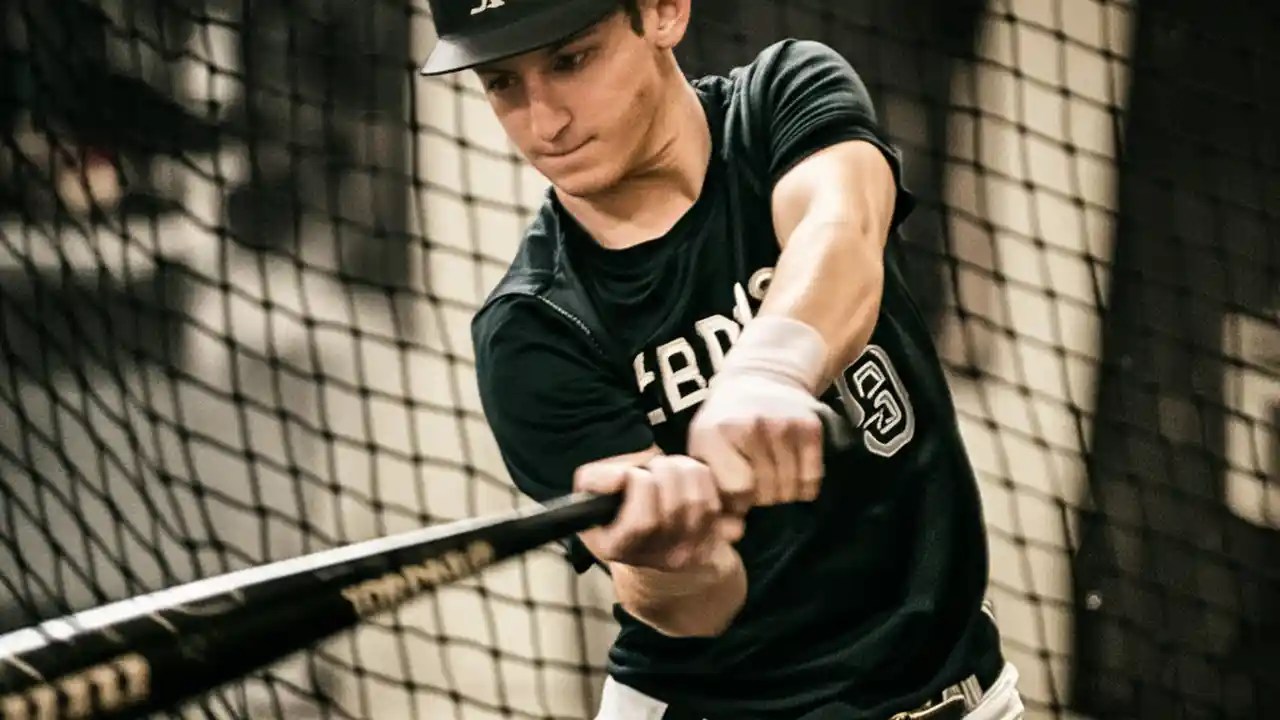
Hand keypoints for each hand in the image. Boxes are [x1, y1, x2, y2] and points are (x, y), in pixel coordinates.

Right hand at [574, 455, 744, 571]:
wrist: (643, 526)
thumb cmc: (614, 505)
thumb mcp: (590, 493)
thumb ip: (594, 481)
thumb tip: (620, 479)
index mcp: (620, 549)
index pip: (643, 521)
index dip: (638, 483)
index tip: (630, 474)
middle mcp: (655, 559)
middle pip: (674, 506)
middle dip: (661, 472)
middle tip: (648, 469)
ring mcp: (687, 552)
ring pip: (696, 500)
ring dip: (680, 471)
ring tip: (664, 471)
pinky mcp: (710, 539)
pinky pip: (712, 498)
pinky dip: (698, 478)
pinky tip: (681, 478)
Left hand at [686, 376, 826, 511]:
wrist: (761, 378)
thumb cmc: (724, 426)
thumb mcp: (704, 453)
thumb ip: (712, 496)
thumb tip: (733, 535)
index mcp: (715, 434)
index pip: (738, 490)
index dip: (738, 499)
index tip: (735, 488)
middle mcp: (750, 426)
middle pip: (767, 493)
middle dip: (761, 495)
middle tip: (755, 475)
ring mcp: (783, 424)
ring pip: (791, 490)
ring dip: (783, 490)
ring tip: (771, 471)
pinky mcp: (810, 426)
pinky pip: (812, 481)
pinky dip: (804, 483)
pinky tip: (790, 465)